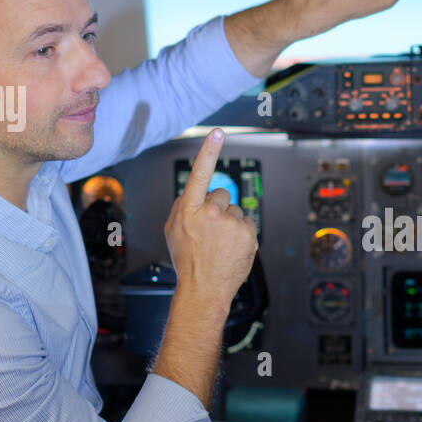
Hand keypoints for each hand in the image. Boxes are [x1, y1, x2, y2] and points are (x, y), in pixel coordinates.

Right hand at [163, 128, 257, 305]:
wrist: (204, 288)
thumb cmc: (187, 259)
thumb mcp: (173, 228)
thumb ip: (185, 205)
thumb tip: (200, 193)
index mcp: (189, 210)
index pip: (200, 173)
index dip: (209, 151)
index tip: (218, 132)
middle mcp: (212, 213)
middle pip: (221, 193)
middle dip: (217, 206)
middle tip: (210, 228)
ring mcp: (232, 224)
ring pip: (235, 210)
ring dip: (230, 221)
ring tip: (220, 242)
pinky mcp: (249, 234)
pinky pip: (246, 223)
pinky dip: (240, 232)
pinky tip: (230, 247)